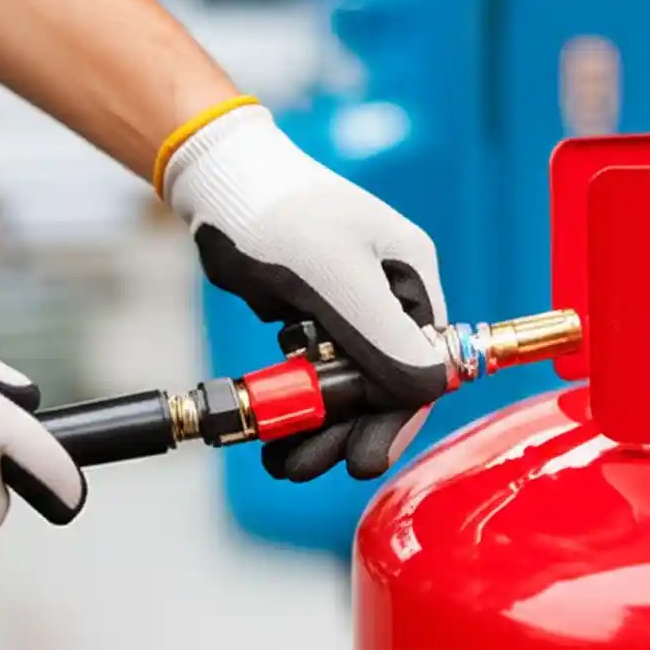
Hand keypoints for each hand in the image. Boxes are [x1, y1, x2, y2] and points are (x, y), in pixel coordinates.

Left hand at [163, 103, 448, 481]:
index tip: (364, 460)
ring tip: (281, 458)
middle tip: (305, 466)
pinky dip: (299, 402)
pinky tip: (276, 430)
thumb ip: (383, 337)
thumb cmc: (279, 217)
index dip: (395, 418)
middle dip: (348, 430)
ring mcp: (351, 305)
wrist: (221, 182)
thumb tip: (428, 388)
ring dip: (319, 425)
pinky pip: (318, 372)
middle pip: (383, 382)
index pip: (420, 366)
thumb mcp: (335, 279)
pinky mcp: (315, 312)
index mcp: (409, 279)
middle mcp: (388, 295)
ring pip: (349, 384)